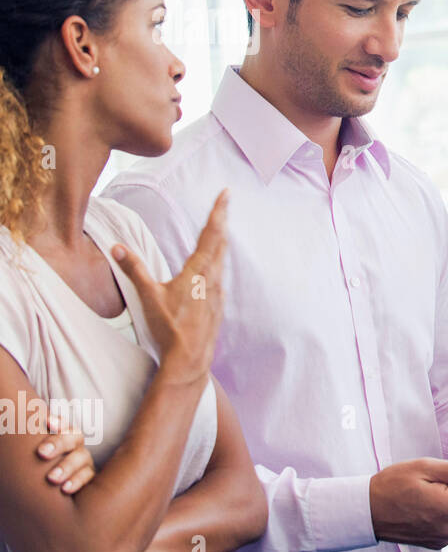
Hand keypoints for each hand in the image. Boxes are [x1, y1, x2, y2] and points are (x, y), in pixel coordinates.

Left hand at [36, 412, 95, 495]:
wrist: (49, 489)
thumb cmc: (38, 466)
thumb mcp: (36, 451)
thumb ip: (31, 441)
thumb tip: (15, 427)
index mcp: (63, 436)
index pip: (64, 424)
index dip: (59, 423)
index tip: (47, 423)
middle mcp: (75, 446)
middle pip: (74, 438)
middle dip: (59, 443)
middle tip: (42, 452)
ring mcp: (84, 461)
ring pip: (81, 458)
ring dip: (67, 466)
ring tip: (52, 477)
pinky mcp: (88, 477)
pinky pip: (87, 477)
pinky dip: (77, 482)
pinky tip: (65, 489)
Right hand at [112, 190, 228, 384]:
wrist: (190, 357)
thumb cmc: (170, 327)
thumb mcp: (148, 295)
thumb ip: (134, 269)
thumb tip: (117, 247)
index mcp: (199, 270)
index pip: (210, 234)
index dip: (218, 212)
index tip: (225, 194)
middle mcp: (213, 277)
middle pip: (220, 242)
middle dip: (221, 220)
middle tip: (225, 203)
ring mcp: (218, 291)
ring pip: (222, 259)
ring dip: (221, 241)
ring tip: (220, 229)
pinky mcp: (218, 304)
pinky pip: (220, 276)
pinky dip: (218, 262)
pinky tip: (215, 266)